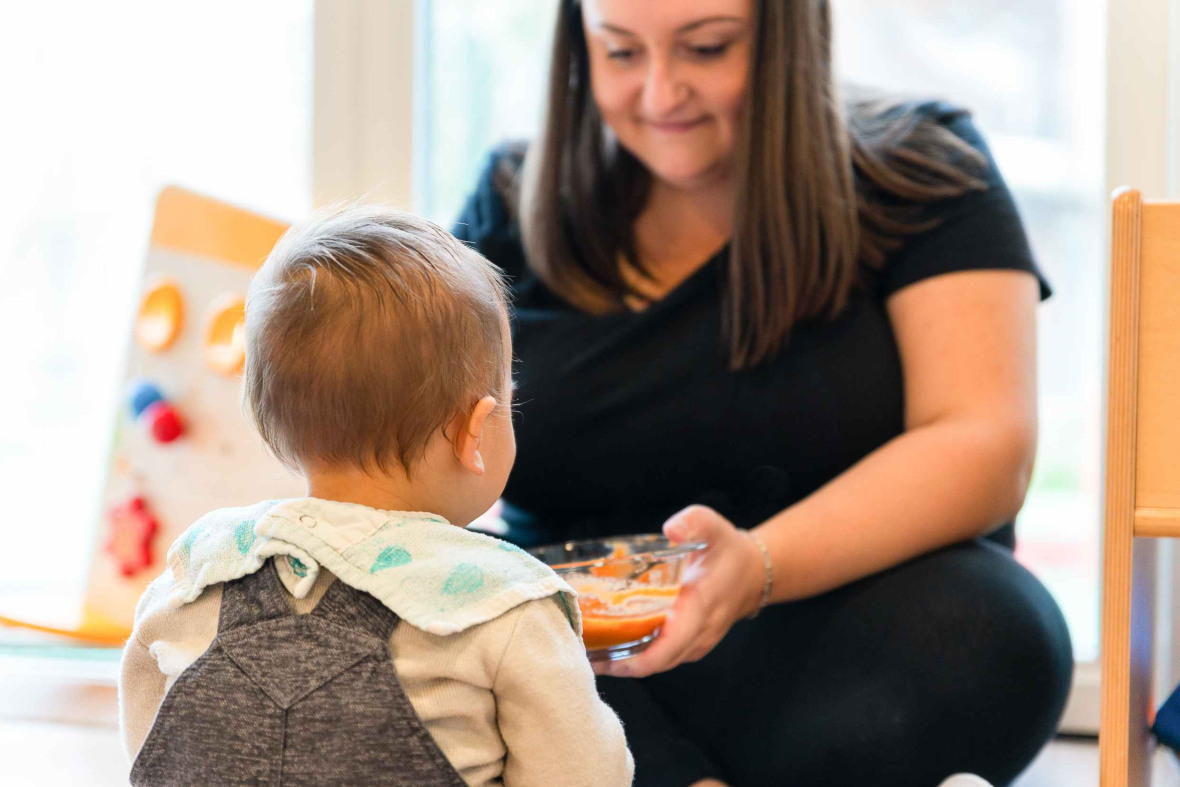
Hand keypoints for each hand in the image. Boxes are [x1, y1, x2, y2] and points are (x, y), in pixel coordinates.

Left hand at [593, 505, 764, 677]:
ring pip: (658, 662)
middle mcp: (699, 633)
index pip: (669, 648)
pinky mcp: (691, 643)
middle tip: (582, 654)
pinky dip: (638, 655)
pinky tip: (612, 646)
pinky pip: (663, 656)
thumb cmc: (727, 549)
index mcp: (701, 608)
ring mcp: (696, 642)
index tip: (606, 660)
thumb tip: (671, 530)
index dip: (636, 661)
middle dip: (619, 664)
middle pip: (656, 662)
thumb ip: (693, 523)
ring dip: (625, 662)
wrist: (753, 571)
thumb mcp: (712, 526)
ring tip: (589, 654)